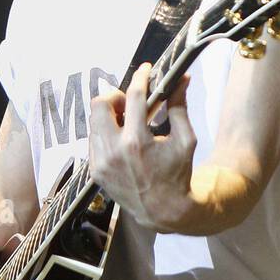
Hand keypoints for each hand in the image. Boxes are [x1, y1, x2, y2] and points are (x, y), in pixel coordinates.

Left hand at [88, 63, 195, 229]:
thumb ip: (179, 106)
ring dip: (109, 114)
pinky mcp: (95, 170)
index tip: (146, 69)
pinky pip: (93, 139)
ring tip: (126, 120)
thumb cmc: (178, 173)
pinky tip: (121, 138)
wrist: (163, 210)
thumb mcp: (186, 139)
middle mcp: (114, 151)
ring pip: (93, 121)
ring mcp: (101, 162)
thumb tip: (181, 78)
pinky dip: (105, 132)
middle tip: (129, 101)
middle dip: (115, 96)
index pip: (133, 96)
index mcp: (137, 141)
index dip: (140, 77)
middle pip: (99, 104)